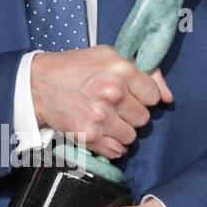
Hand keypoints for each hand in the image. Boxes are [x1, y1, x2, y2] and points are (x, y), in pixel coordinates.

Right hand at [31, 46, 172, 159]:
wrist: (38, 83)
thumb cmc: (75, 67)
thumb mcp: (109, 56)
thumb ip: (145, 73)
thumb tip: (168, 98)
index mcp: (120, 71)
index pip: (153, 96)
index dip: (142, 96)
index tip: (129, 93)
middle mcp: (112, 94)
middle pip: (144, 118)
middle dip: (130, 113)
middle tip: (112, 105)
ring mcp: (100, 117)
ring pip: (131, 136)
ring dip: (120, 130)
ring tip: (104, 118)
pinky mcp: (89, 136)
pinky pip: (117, 151)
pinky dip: (111, 145)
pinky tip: (100, 131)